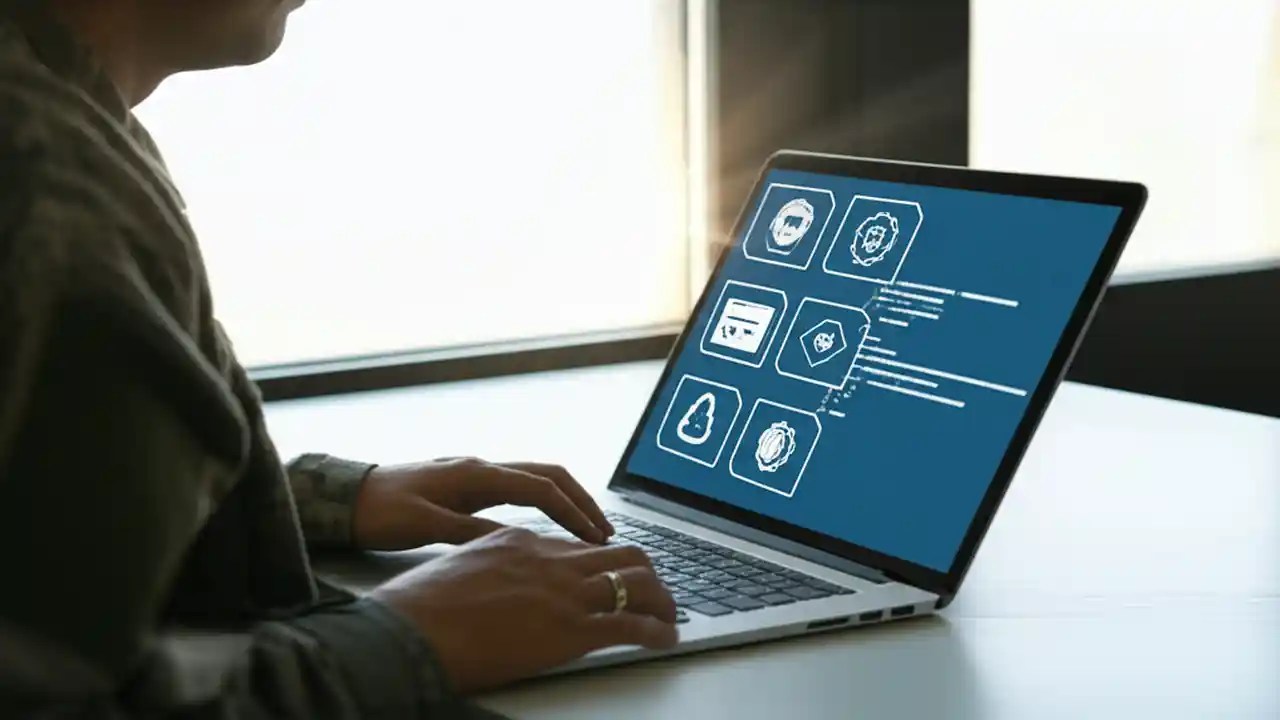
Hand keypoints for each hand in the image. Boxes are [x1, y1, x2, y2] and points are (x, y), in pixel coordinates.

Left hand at [352, 457, 613, 549]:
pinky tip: (546, 528)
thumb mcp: (424, 526)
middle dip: (580, 501)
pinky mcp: (465, 486)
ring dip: (564, 502)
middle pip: (546, 476)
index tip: (595, 539)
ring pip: (534, 480)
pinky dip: (542, 505)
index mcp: (475, 474)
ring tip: (585, 531)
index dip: (573, 512)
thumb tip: (516, 544)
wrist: (342, 498)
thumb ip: (470, 533)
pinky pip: (517, 490)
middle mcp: (480, 468)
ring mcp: (473, 475)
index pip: (540, 488)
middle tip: (604, 533)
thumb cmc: (379, 511)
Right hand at [371, 527, 677, 691]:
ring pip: (634, 581)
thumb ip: (488, 571)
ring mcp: (562, 592)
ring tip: (669, 613)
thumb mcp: (457, 571)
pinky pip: (631, 626)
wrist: (406, 632)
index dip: (599, 562)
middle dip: (643, 571)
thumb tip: (497, 591)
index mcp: (519, 541)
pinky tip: (666, 638)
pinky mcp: (570, 630)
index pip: (576, 546)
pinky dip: (657, 631)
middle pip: (617, 552)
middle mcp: (548, 558)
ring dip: (660, 598)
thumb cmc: (416, 611)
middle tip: (654, 590)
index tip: (608, 576)